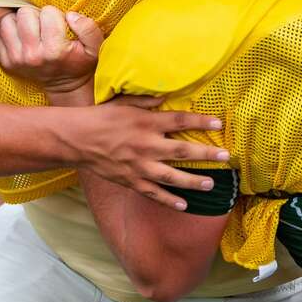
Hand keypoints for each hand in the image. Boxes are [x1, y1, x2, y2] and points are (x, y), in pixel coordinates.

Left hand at [0, 5, 102, 93]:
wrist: (66, 86)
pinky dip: (10, 30)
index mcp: (54, 50)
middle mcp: (32, 55)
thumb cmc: (80, 62)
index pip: (48, 12)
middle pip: (25, 13)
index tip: (59, 24)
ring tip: (32, 29)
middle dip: (36, 15)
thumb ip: (88, 28)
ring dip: (20, 21)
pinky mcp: (6, 61)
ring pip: (7, 21)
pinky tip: (22, 36)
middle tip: (44, 25)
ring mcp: (17, 59)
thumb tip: (70, 15)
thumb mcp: (95, 47)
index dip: (55, 14)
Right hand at [70, 96, 229, 209]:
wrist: (76, 140)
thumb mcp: (124, 102)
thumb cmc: (102, 117)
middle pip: (182, 151)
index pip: (180, 121)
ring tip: (211, 183)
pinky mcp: (131, 181)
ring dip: (193, 181)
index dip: (200, 122)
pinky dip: (168, 200)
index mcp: (146, 123)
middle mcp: (146, 145)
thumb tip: (166, 96)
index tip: (218, 123)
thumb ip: (147, 100)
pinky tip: (184, 205)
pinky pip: (153, 193)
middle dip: (206, 154)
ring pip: (172, 177)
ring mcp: (139, 166)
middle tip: (225, 156)